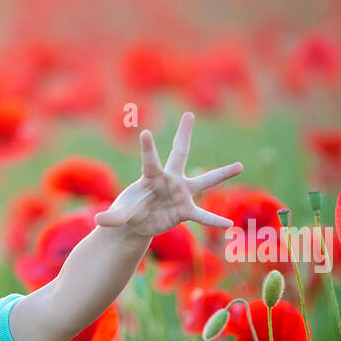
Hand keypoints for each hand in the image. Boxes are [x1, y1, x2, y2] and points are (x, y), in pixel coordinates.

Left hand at [93, 111, 242, 237]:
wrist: (136, 223)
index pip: (149, 161)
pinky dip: (214, 221)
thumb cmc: (127, 211)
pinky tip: (228, 226)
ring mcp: (180, 193)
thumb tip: (99, 221)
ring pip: (204, 180)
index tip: (145, 132)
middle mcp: (169, 180)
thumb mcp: (118, 216)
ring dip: (222, 174)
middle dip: (184, 134)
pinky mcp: (184, 210)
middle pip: (179, 153)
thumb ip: (111, 218)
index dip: (148, 148)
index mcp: (150, 178)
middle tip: (188, 114)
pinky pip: (202, 216)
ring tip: (240, 166)